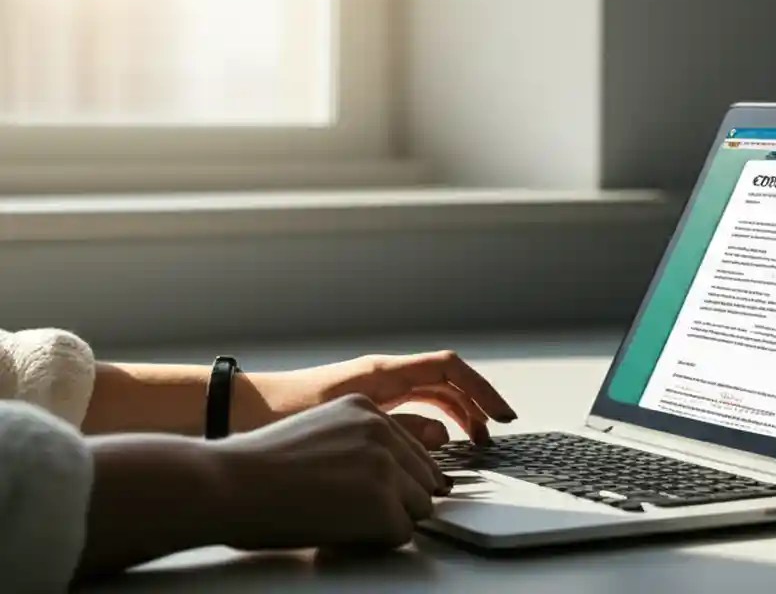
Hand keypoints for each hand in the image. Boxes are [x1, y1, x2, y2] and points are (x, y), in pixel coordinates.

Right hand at [79, 394, 454, 574]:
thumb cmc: (253, 469)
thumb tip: (388, 480)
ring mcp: (385, 462)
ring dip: (387, 522)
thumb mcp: (318, 435)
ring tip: (341, 521)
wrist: (227, 483)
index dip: (396, 483)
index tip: (376, 497)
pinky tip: (339, 533)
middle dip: (396, 502)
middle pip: (422, 480)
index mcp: (365, 408)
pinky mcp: (382, 499)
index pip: (412, 452)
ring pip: (419, 508)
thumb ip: (357, 447)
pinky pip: (401, 534)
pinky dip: (374, 543)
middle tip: (350, 514)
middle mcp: (381, 428)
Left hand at [246, 350, 516, 444]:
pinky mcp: (368, 403)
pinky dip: (434, 420)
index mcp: (383, 371)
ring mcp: (378, 387)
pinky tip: (439, 442)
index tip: (500, 414)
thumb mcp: (348, 422)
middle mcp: (385, 374)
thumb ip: (399, 427)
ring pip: (432, 394)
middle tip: (494, 435)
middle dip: (476, 405)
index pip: (448, 367)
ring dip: (458, 414)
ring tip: (473, 442)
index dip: (480, 389)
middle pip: (446, 381)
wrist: (241, 409)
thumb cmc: (284, 412)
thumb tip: (443, 434)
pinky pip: (414, 405)